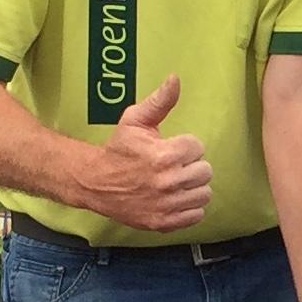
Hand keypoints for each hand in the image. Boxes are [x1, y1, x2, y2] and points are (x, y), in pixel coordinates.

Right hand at [89, 75, 211, 232]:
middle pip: (205, 171)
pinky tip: (175, 198)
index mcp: (164, 155)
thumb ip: (159, 102)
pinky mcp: (164, 222)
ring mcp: (166, 204)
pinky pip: (196, 215)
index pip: (198, 147)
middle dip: (191, 166)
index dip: (185, 146)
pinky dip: (189, 207)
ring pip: (204, 193)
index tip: (171, 148)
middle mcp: (168, 181)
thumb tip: (175, 79)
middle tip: (173, 166)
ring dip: (193, 187)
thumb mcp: (135, 120)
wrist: (96, 182)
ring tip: (176, 182)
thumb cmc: (118, 150)